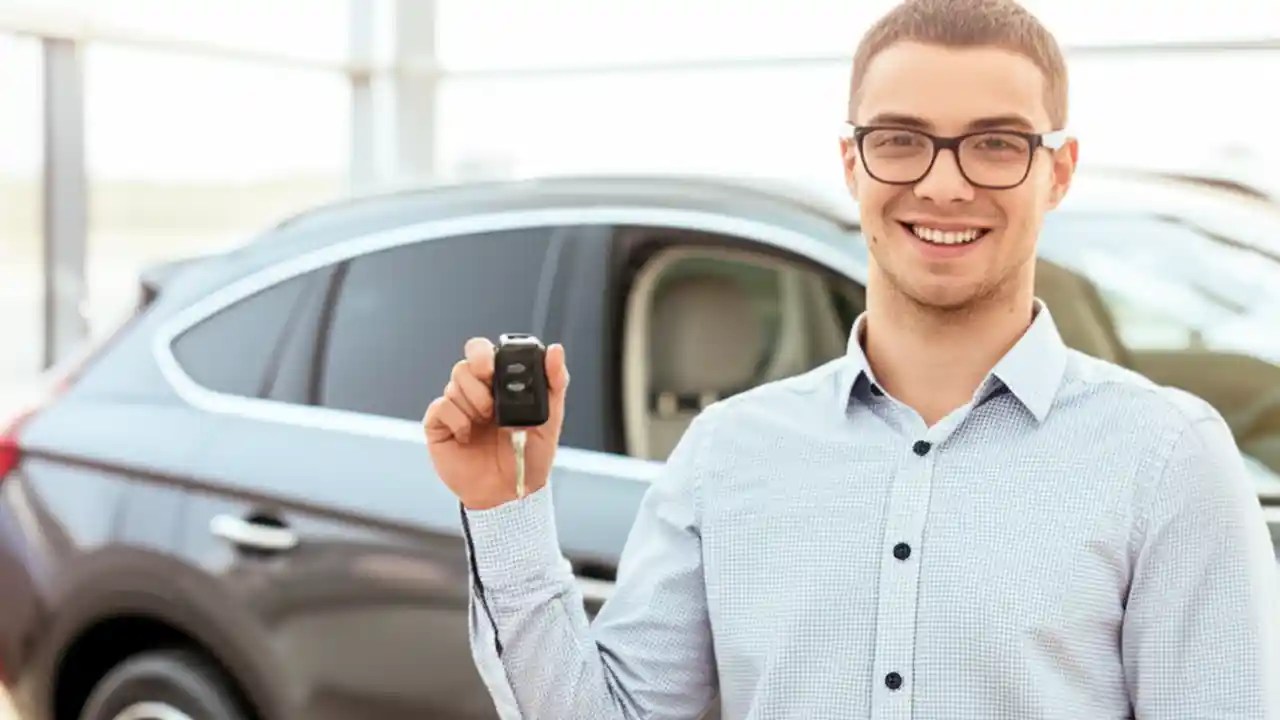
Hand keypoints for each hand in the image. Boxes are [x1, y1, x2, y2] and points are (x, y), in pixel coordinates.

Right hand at [423, 337, 569, 509]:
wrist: (510, 492)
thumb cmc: (529, 456)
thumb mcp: (551, 417)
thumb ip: (555, 381)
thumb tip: (556, 350)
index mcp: (498, 384)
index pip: (482, 352)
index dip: (484, 353)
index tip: (494, 367)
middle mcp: (474, 392)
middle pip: (464, 364)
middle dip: (477, 374)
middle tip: (491, 397)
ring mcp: (456, 408)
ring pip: (454, 384)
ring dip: (474, 402)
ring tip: (487, 423)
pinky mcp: (439, 426)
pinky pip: (441, 407)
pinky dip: (457, 420)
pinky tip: (468, 436)